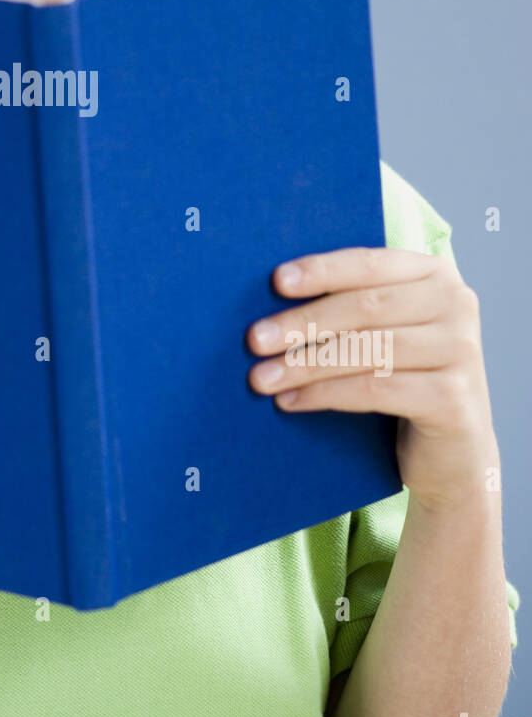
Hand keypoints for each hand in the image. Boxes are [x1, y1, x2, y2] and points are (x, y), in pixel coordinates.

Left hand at [245, 248, 500, 512]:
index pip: (370, 264)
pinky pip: (373, 390)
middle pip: (364, 308)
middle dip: (302, 323)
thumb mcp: (387, 330)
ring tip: (261, 378)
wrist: (454, 452)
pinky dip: (324, 395)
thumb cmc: (405, 377)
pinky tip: (291, 401)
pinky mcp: (452, 398)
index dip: (321, 270)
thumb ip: (352, 302)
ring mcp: (461, 351)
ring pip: (365, 350)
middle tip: (255, 339)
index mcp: (436, 274)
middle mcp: (457, 304)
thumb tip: (276, 291)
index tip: (276, 282)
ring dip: (304, 365)